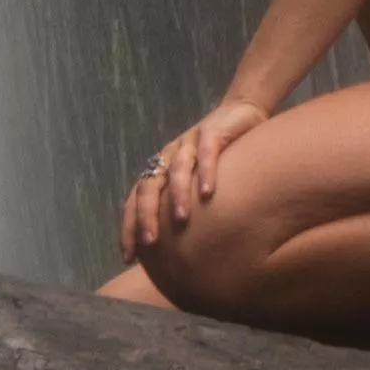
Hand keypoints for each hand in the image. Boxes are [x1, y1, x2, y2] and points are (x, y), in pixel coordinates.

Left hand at [124, 102, 264, 261]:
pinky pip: (206, 152)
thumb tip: (185, 250)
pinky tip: (208, 192)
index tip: (128, 256)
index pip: (136, 200)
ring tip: (180, 219)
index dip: (130, 227)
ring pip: (176, 169)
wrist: (241, 112)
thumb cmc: (221, 156)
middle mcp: (169, 156)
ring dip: (177, 195)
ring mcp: (189, 142)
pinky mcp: (211, 131)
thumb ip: (188, 205)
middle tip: (149, 242)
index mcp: (161, 169)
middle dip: (146, 215)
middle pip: (148, 186)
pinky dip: (205, 171)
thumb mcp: (199, 181)